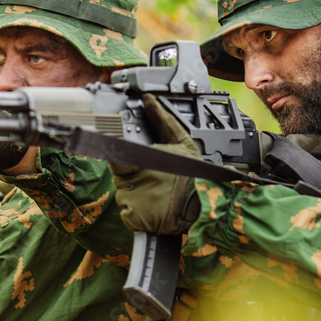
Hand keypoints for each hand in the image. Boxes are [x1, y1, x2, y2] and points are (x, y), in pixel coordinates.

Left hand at [110, 94, 200, 234]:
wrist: (206, 204)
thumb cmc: (194, 174)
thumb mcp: (181, 141)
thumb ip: (162, 121)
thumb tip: (149, 101)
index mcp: (142, 160)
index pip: (115, 155)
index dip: (118, 156)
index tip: (124, 159)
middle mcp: (133, 180)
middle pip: (119, 176)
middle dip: (131, 176)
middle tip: (152, 178)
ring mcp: (132, 201)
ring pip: (123, 195)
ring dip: (134, 195)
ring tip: (156, 194)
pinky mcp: (134, 219)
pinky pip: (127, 215)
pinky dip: (137, 213)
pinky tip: (153, 208)